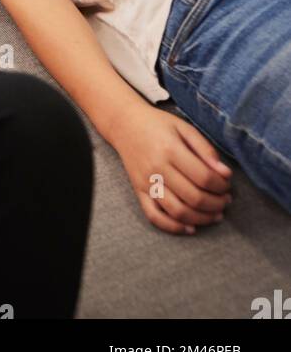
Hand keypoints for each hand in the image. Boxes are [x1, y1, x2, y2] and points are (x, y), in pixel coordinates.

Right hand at [113, 105, 232, 234]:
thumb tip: (225, 174)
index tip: (227, 184)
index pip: (203, 177)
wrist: (125, 124)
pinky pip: (154, 216)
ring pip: (178, 211)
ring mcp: (146, 182)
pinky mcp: (138, 191)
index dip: (221, 185)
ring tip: (215, 214)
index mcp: (170, 149)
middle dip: (216, 204)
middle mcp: (157, 168)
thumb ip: (206, 150)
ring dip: (202, 218)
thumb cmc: (158, 124)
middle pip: (194, 197)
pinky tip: (190, 228)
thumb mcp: (184, 128)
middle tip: (225, 200)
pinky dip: (173, 227)